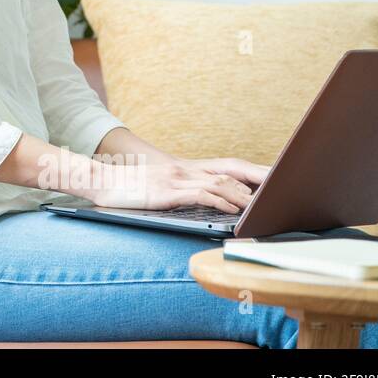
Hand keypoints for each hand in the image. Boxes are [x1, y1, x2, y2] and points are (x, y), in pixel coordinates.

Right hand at [85, 156, 270, 213]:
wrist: (99, 180)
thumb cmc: (123, 188)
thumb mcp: (152, 187)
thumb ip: (173, 192)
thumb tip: (191, 203)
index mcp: (181, 169)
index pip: (222, 168)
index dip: (247, 173)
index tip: (269, 180)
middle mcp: (182, 170)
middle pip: (227, 172)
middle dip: (254, 180)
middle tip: (278, 188)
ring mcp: (176, 179)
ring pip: (219, 184)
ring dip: (242, 196)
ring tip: (262, 206)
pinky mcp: (168, 191)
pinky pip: (202, 195)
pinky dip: (221, 202)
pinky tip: (232, 210)